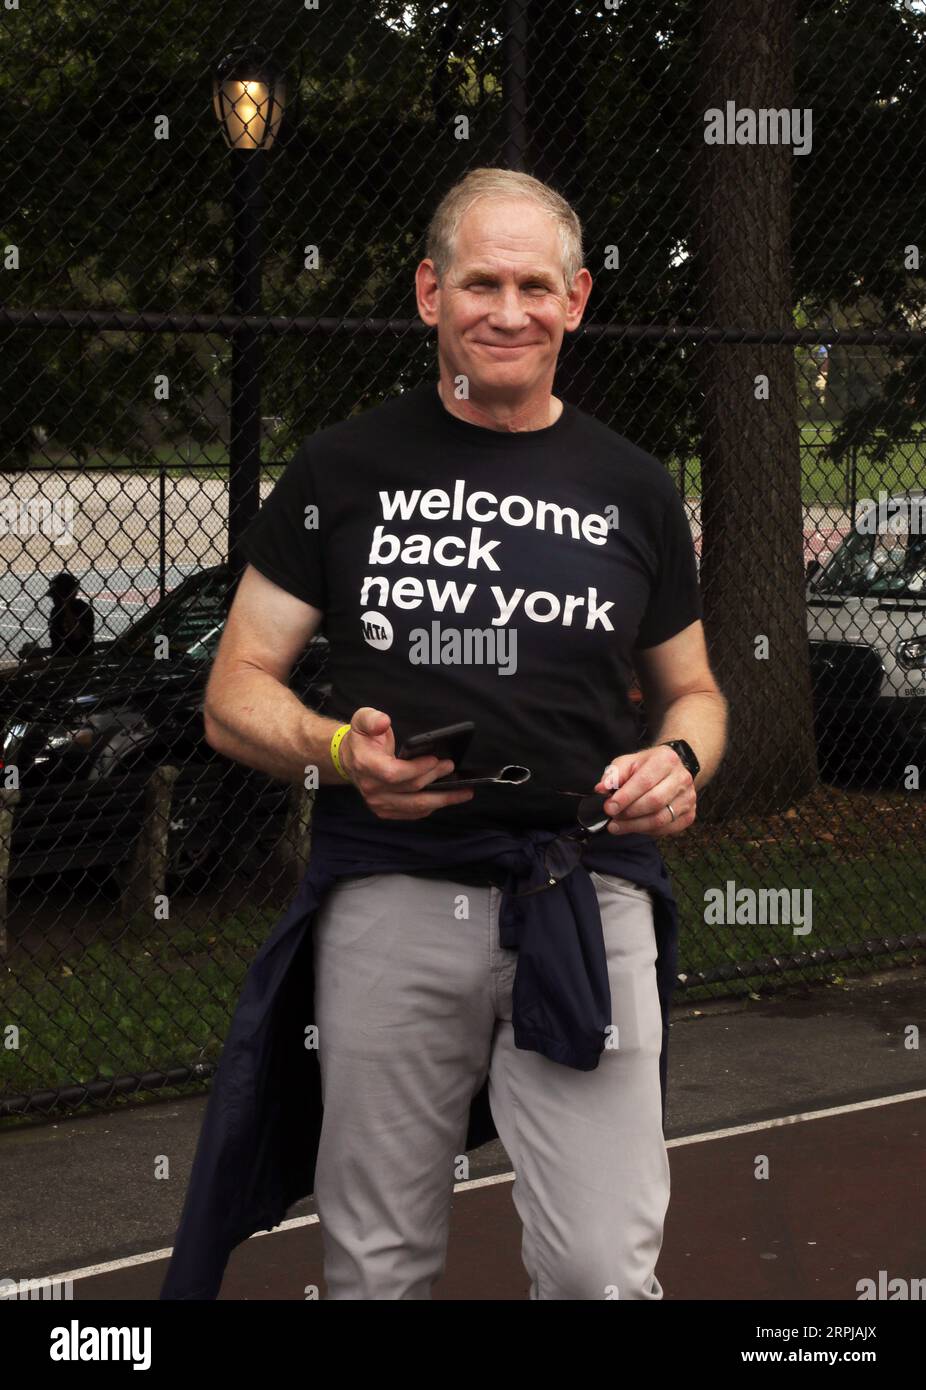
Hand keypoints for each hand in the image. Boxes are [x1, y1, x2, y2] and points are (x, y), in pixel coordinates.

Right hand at [339, 706, 475, 819]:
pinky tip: (446, 799)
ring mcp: (378, 803)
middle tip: (451, 767)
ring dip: (442, 799)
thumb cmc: (362, 739)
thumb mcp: (362, 720)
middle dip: (435, 778)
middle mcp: (371, 788)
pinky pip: (413, 813)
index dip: (417, 769)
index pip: (394, 773)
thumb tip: (384, 722)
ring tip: (463, 792)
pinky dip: (432, 806)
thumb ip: (372, 718)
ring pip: (416, 806)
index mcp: (366, 765)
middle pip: (410, 790)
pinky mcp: (385, 811)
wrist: (351, 760)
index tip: (435, 759)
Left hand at [593, 744, 695, 837]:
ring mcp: (689, 797)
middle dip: (629, 813)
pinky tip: (635, 827)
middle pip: (654, 802)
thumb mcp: (628, 763)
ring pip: (661, 819)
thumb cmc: (646, 767)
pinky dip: (648, 831)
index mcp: (666, 760)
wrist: (671, 770)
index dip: (625, 797)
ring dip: (635, 826)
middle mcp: (682, 778)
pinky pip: (667, 829)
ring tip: (618, 826)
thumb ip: (614, 774)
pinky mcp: (690, 814)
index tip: (609, 807)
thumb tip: (601, 788)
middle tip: (612, 818)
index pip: (645, 781)